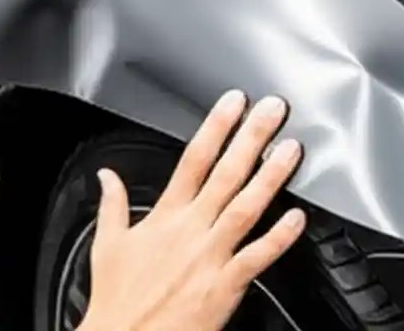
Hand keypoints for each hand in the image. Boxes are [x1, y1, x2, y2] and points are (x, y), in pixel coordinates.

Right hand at [80, 92, 304, 330]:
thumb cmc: (116, 300)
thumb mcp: (106, 245)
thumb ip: (112, 205)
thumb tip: (106, 176)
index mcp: (164, 216)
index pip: (193, 160)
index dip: (215, 127)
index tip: (233, 103)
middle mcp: (190, 230)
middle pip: (225, 173)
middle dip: (251, 137)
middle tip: (273, 111)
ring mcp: (209, 256)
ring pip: (246, 207)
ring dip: (271, 176)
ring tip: (291, 149)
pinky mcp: (224, 286)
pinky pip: (257, 256)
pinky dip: (279, 237)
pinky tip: (298, 217)